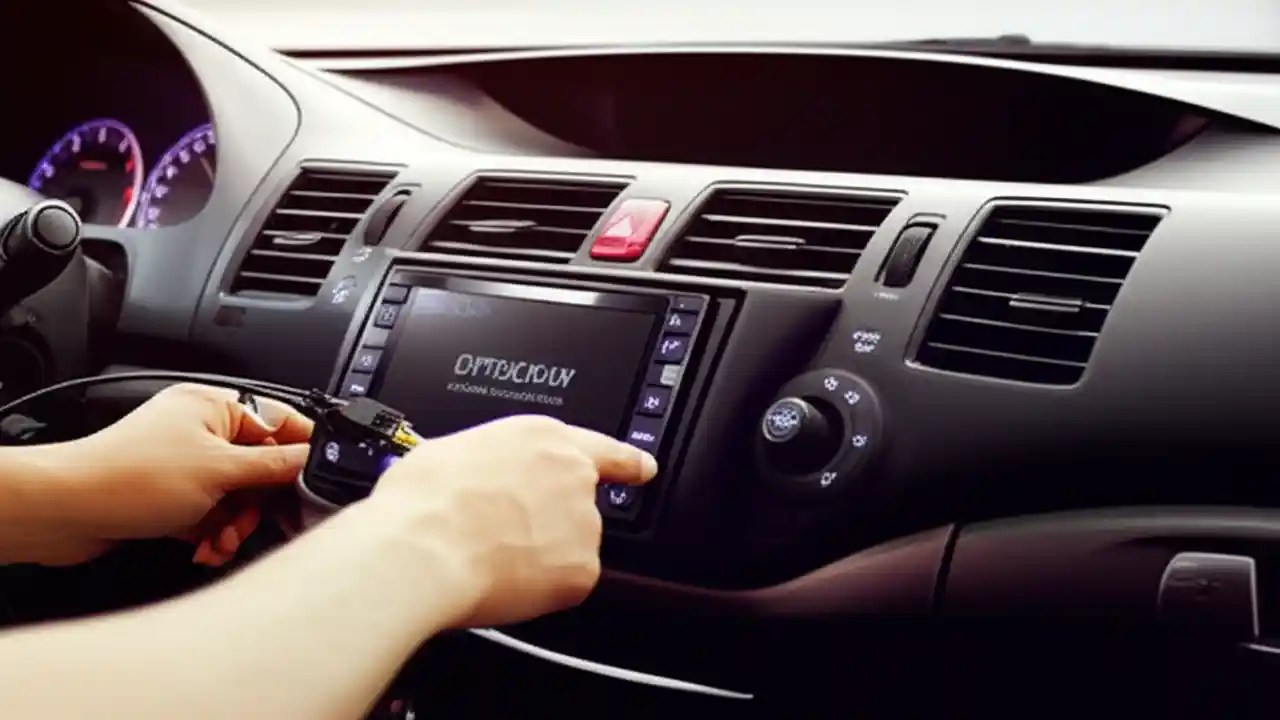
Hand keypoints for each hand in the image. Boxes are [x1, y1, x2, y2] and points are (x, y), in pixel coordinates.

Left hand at [26, 383, 312, 565]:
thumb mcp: (220, 471)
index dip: (302, 451)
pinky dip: (213, 533)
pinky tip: (205, 548)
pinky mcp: (172, 495)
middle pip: (260, 466)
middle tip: (254, 522)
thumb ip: (274, 466)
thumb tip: (312, 459)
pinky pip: (212, 513)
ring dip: (236, 524)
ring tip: (221, 541)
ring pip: (237, 496)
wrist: (65, 509)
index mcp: (215, 406)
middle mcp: (201, 430)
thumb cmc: (128, 477)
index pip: (280, 421)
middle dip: (259, 503)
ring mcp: (186, 463)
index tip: (319, 480)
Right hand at [355, 415, 656, 628]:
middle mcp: (573, 475)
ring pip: (571, 548)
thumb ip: (489, 461)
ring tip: (490, 558)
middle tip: (500, 538)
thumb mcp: (452, 451)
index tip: (643, 469)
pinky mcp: (583, 569)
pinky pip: (566, 585)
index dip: (627, 462)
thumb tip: (475, 476)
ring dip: (543, 557)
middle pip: (578, 506)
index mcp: (542, 439)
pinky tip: (503, 580)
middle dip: (551, 525)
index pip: (603, 449)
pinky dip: (541, 591)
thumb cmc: (423, 501)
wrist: (421, 547)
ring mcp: (583, 522)